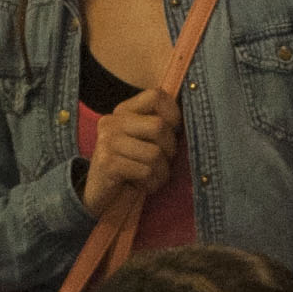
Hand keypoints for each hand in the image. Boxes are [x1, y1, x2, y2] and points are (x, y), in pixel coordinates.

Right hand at [81, 85, 180, 212]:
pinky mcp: (107, 163)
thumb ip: (158, 125)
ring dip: (161, 172)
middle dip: (170, 150)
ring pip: (154, 153)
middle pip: (159, 126)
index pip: (156, 96)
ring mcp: (107, 142)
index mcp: (123, 111)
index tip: (173, 131)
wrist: (99, 195)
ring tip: (153, 177)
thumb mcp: (142, 140)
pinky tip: (143, 186)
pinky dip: (151, 183)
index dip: (173, 113)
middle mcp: (112, 122)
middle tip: (163, 163)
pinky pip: (145, 171)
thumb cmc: (130, 167)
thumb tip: (193, 117)